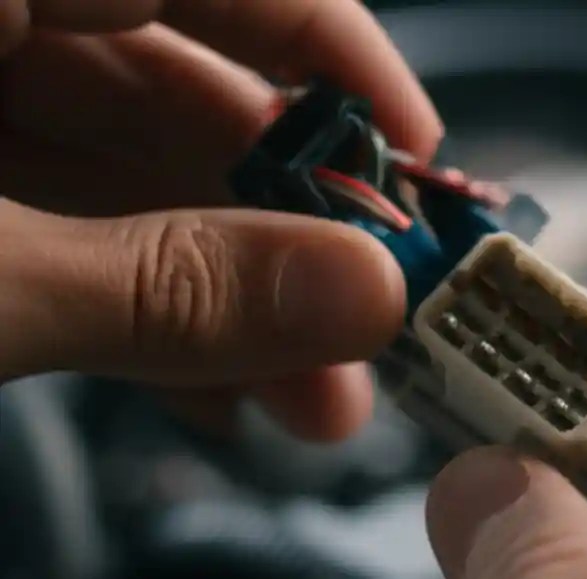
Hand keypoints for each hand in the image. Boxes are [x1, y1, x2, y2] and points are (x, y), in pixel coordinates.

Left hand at [0, 0, 441, 439]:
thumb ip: (161, 285)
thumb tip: (363, 293)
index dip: (329, 51)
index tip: (418, 154)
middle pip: (165, 91)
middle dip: (280, 226)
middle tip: (368, 326)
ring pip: (108, 177)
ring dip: (219, 292)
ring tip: (307, 395)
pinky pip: (44, 230)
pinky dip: (126, 306)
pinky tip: (206, 388)